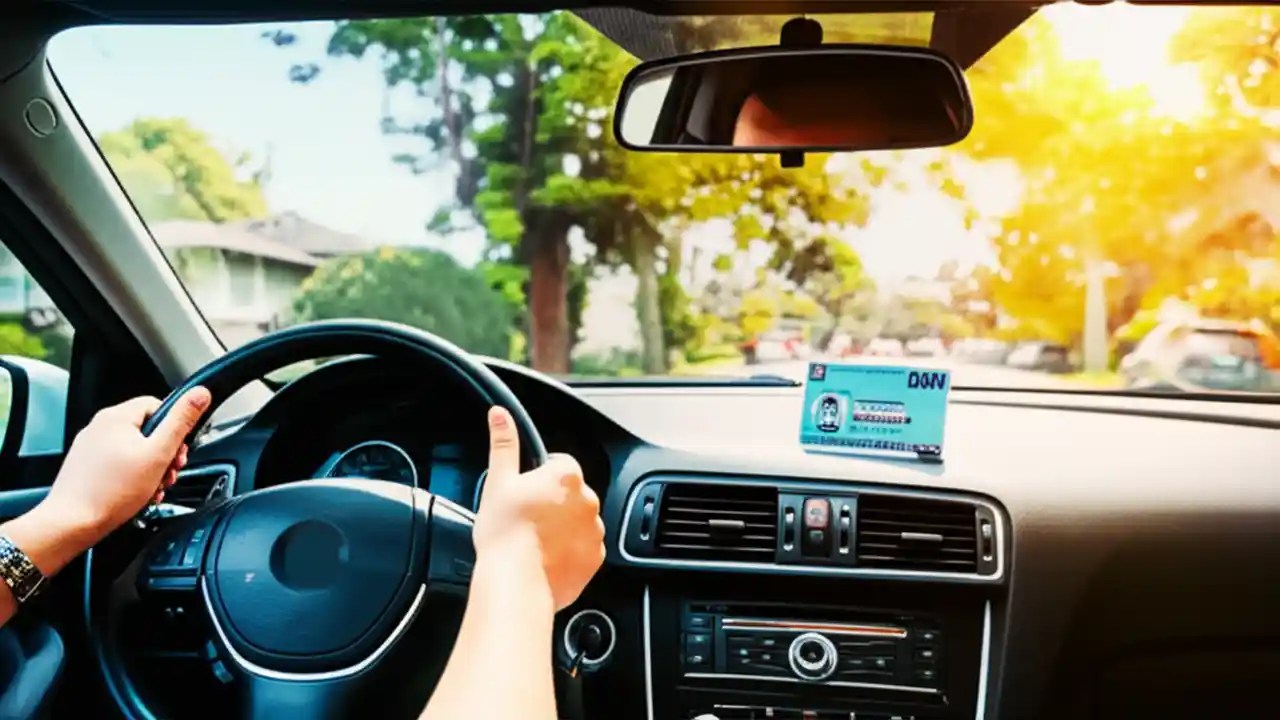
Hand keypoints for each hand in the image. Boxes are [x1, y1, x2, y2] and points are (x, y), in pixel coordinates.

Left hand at [40, 387, 210, 543]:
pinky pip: (119, 463)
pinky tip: (139, 492)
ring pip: (135, 449)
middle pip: (147, 429)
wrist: (73, 522)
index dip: (175, 429)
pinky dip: (134, 476)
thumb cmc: (111, 492)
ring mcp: (91, 447)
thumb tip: (200, 394)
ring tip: (154, 486)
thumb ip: (181, 421)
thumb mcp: (158, 453)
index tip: (178, 449)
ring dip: (152, 467)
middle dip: (165, 452)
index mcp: (117, 417)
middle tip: (169, 471)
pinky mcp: (87, 465)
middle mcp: (100, 427)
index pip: (158, 406)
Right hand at [473, 406, 604, 610]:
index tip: (524, 492)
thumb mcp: (498, 481)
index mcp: (567, 476)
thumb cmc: (505, 532)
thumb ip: (503, 445)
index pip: (559, 464)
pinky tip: (546, 558)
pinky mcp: (594, 559)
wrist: (516, 582)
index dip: (539, 476)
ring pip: (578, 521)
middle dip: (553, 503)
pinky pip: (583, 549)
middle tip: (526, 518)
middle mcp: (588, 500)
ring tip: (534, 541)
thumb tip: (500, 415)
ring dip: (563, 527)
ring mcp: (594, 531)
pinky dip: (569, 552)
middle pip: (570, 494)